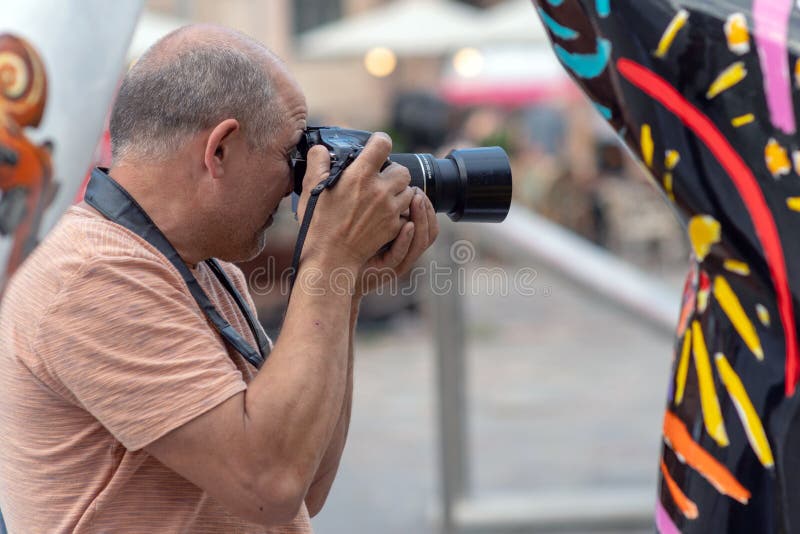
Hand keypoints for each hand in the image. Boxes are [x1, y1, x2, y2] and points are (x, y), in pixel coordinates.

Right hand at [296, 133, 414, 271]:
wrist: (331, 256)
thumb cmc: (318, 223)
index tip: (376, 147)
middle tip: (380, 178)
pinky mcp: (393, 226)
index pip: (383, 143)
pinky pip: (405, 213)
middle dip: (393, 172)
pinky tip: (385, 214)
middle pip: (402, 169)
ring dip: (399, 192)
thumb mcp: (311, 188)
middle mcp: (380, 189)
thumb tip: (321, 149)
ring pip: (409, 191)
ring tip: (384, 197)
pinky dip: (399, 212)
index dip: (380, 142)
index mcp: (360, 175)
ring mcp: (389, 209)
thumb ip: (317, 162)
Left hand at [356, 186, 438, 296]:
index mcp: (405, 245)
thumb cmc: (348, 249)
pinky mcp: (383, 270)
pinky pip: (400, 254)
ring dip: (421, 220)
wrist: (333, 273)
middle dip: (427, 209)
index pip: (429, 225)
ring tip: (415, 200)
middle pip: (430, 233)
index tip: (417, 189)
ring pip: (421, 243)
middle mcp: (405, 255)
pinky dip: (406, 239)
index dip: (428, 207)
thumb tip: (387, 184)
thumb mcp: (369, 227)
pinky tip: (406, 224)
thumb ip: (380, 212)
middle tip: (417, 192)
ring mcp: (396, 264)